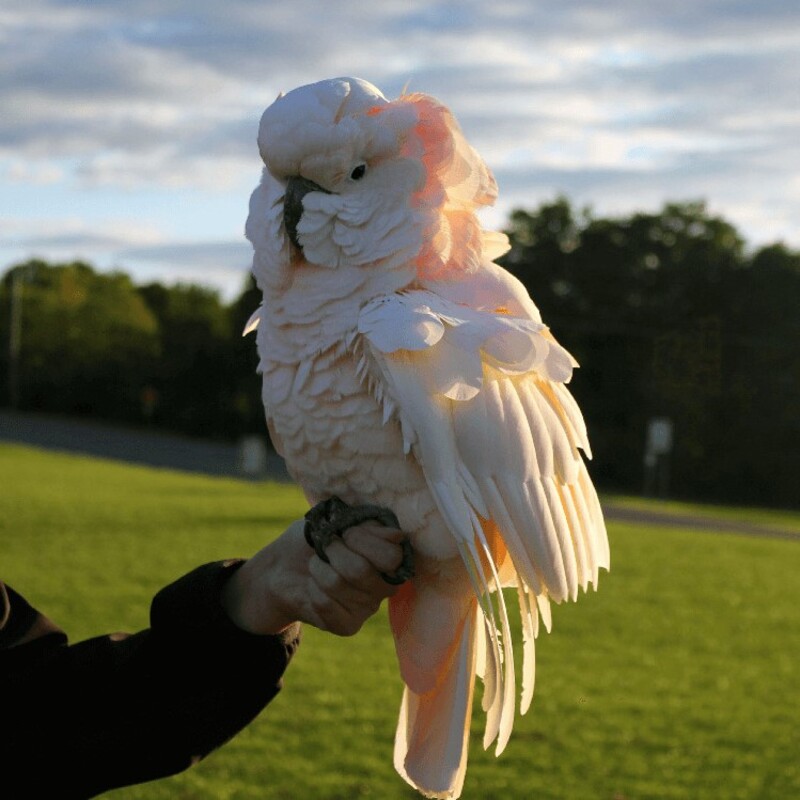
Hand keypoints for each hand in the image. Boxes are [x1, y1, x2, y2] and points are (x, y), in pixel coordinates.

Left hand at [220, 518, 406, 635]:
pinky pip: (325, 604)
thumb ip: (369, 527)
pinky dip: (312, 588)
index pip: (392, 556)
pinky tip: (313, 586)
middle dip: (334, 551)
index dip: (363, 540)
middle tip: (326, 546)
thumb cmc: (317, 538)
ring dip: (318, 567)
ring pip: (337, 584)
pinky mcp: (348, 625)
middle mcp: (386, 584)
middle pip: (361, 571)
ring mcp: (368, 607)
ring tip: (315, 565)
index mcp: (390, 556)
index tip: (345, 532)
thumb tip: (397, 536)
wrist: (284, 566)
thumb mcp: (340, 521)